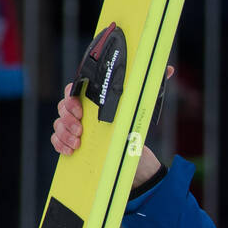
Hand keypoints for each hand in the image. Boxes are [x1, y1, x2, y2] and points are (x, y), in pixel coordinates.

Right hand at [51, 66, 173, 188]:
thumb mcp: (144, 107)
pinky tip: (71, 151)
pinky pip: (57, 141)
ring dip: (64, 133)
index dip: (72, 98)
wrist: (136, 158)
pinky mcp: (73, 143)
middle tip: (80, 130)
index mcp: (94, 98)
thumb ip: (153, 86)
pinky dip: (61, 145)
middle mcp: (82, 111)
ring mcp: (75, 127)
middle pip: (63, 107)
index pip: (74, 90)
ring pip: (58, 125)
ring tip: (78, 143)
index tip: (81, 109)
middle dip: (67, 118)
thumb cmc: (136, 127)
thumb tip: (170, 69)